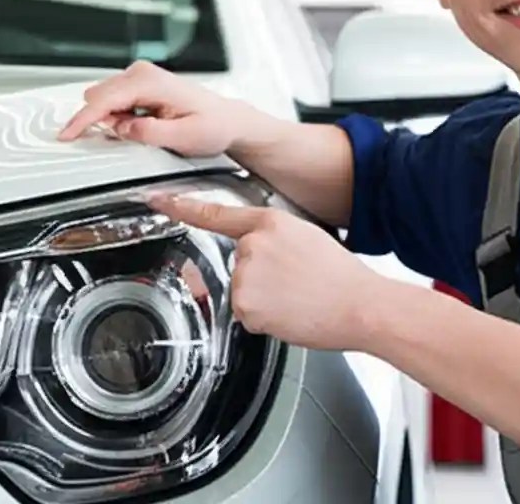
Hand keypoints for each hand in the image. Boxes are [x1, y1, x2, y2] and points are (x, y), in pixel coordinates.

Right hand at [57, 60, 251, 157]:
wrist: (228, 120)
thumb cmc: (213, 126)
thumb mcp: (184, 137)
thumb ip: (149, 132)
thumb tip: (123, 128)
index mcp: (150, 82)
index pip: (104, 100)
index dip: (83, 120)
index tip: (67, 135)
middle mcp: (142, 73)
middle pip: (98, 98)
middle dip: (104, 122)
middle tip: (135, 138)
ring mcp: (139, 77)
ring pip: (103, 101)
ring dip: (114, 121)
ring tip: (149, 131)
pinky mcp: (139, 86)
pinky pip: (114, 103)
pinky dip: (121, 118)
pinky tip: (145, 125)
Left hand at [148, 193, 382, 350]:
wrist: (361, 305)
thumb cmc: (342, 278)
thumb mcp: (309, 241)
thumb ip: (273, 243)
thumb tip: (253, 258)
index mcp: (271, 223)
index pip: (218, 214)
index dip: (183, 207)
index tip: (158, 200)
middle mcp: (253, 244)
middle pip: (239, 265)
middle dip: (261, 279)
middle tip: (295, 284)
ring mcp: (246, 274)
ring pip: (242, 293)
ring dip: (265, 302)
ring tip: (298, 299)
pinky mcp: (245, 304)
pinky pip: (246, 316)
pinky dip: (266, 320)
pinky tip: (291, 313)